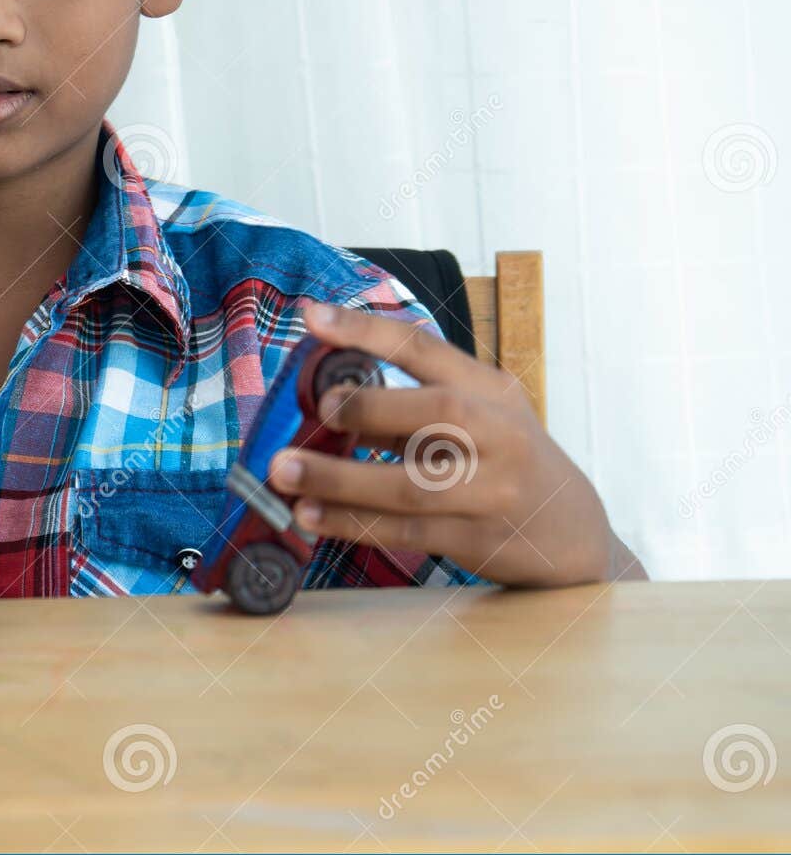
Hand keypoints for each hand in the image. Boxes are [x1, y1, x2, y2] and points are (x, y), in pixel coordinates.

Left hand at [264, 301, 642, 586]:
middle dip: (368, 408)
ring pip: (411, 484)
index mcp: (490, 389)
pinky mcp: (480, 538)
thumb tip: (321, 406)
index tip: (312, 316)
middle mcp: (500, 433)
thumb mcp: (475, 422)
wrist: (573, 534)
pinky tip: (309, 517)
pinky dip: (352, 523)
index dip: (367, 329)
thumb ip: (406, 412)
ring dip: (339, 479)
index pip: (426, 347)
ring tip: (282, 473)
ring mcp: (494, 490)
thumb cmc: (504, 463)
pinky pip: (406, 531)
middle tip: (316, 406)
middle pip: (437, 411)